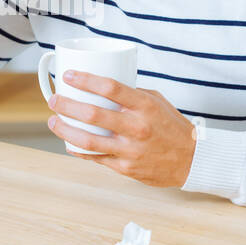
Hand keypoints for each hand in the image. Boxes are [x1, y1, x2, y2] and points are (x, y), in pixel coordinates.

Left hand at [46, 70, 196, 187]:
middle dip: (66, 105)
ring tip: (53, 122)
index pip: (110, 87)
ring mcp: (130, 149)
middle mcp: (137, 127)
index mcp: (145, 106)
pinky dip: (78, 150)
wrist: (191, 160)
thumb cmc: (172, 127)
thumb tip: (103, 88)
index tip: (69, 76)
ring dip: (65, 130)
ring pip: (88, 140)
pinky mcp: (126, 168)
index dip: (85, 80)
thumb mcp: (157, 102)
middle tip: (54, 100)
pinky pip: (96, 158)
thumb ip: (132, 95)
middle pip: (93, 114)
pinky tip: (69, 143)